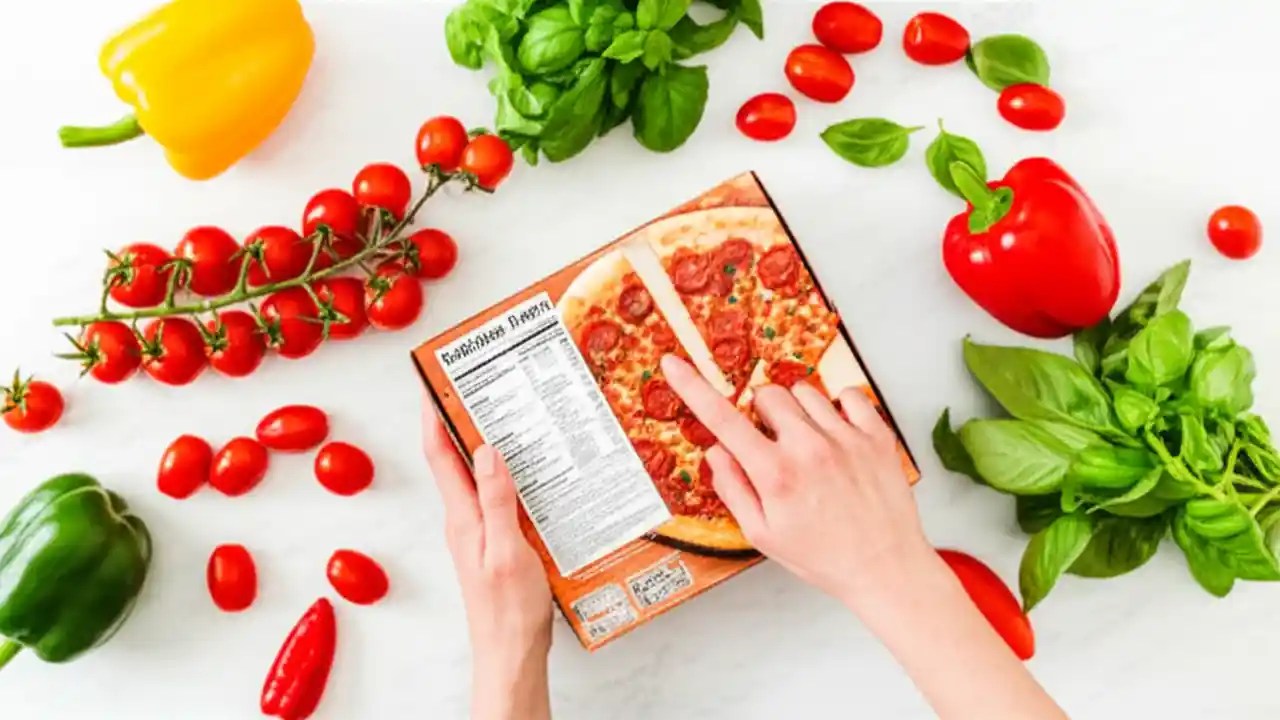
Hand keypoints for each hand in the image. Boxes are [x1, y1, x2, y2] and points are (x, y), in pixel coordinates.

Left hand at [422, 399, 551, 719]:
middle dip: (464, 419)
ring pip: (479, 476)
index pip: (440, 454)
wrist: (510, 654)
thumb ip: (495, 500)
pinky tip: (532, 470)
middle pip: (457, 458)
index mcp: (462, 516)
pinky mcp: (497, 542)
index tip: (433, 381)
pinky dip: (509, 475)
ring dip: (488, 445)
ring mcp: (479, 531)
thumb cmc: (508, 612)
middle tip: (477, 384)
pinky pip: (497, 497)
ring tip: (507, 414)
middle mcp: (465, 519)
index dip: (434, 414)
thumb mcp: (507, 551)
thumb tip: (485, 449)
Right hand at [662, 357, 1066, 718]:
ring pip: (805, 392)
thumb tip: (716, 450)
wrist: (885, 568)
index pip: (722, 418)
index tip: (674, 363)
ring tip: (808, 445)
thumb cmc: (824, 557)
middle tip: (772, 444)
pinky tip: (837, 435)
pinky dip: (838, 406)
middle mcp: (809, 449)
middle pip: (766, 395)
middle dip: (760, 413)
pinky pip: (849, 394)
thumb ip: (733, 488)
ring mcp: (846, 439)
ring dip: (798, 410)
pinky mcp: (877, 436)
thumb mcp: (762, 535)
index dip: (692, 387)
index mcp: (775, 474)